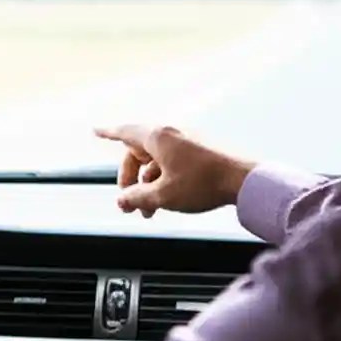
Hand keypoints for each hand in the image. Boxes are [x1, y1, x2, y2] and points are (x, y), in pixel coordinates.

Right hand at [94, 125, 254, 217]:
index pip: (125, 133)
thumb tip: (122, 201)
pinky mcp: (199, 151)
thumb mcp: (163, 195)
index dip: (108, 133)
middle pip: (138, 153)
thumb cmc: (204, 183)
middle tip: (128, 202)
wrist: (244, 181)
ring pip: (155, 161)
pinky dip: (163, 179)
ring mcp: (187, 141)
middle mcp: (171, 134)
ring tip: (149, 209)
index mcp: (158, 137)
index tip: (96, 131)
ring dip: (147, 184)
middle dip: (130, 179)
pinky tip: (167, 200)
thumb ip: (137, 198)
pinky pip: (171, 162)